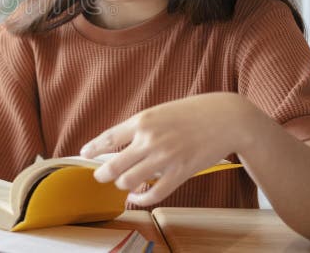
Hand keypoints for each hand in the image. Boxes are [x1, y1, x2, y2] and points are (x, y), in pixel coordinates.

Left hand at [80, 92, 250, 205]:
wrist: (225, 118)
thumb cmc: (191, 112)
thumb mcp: (160, 111)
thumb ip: (141, 127)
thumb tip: (120, 144)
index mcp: (142, 120)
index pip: (108, 138)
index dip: (93, 148)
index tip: (85, 154)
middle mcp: (149, 139)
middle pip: (114, 165)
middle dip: (103, 175)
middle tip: (100, 176)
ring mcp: (164, 158)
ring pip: (129, 181)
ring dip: (122, 185)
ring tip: (123, 184)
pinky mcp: (180, 173)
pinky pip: (154, 193)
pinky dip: (141, 199)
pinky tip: (136, 197)